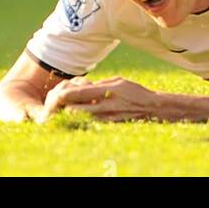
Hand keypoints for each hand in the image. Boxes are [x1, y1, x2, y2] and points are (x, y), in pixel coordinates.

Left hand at [37, 76, 164, 121]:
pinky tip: (81, 118)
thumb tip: (83, 87)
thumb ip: (100, 85)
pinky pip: (90, 125)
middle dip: (65, 107)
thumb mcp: (118, 81)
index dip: (67, 94)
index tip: (57, 94)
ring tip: (67, 111)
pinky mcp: (108, 126)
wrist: (151, 107)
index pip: (81, 93)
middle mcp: (106, 105)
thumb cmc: (134, 91)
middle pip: (76, 110)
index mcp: (108, 91)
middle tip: (59, 105)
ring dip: (72, 116)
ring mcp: (107, 118)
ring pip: (81, 120)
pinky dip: (83, 121)